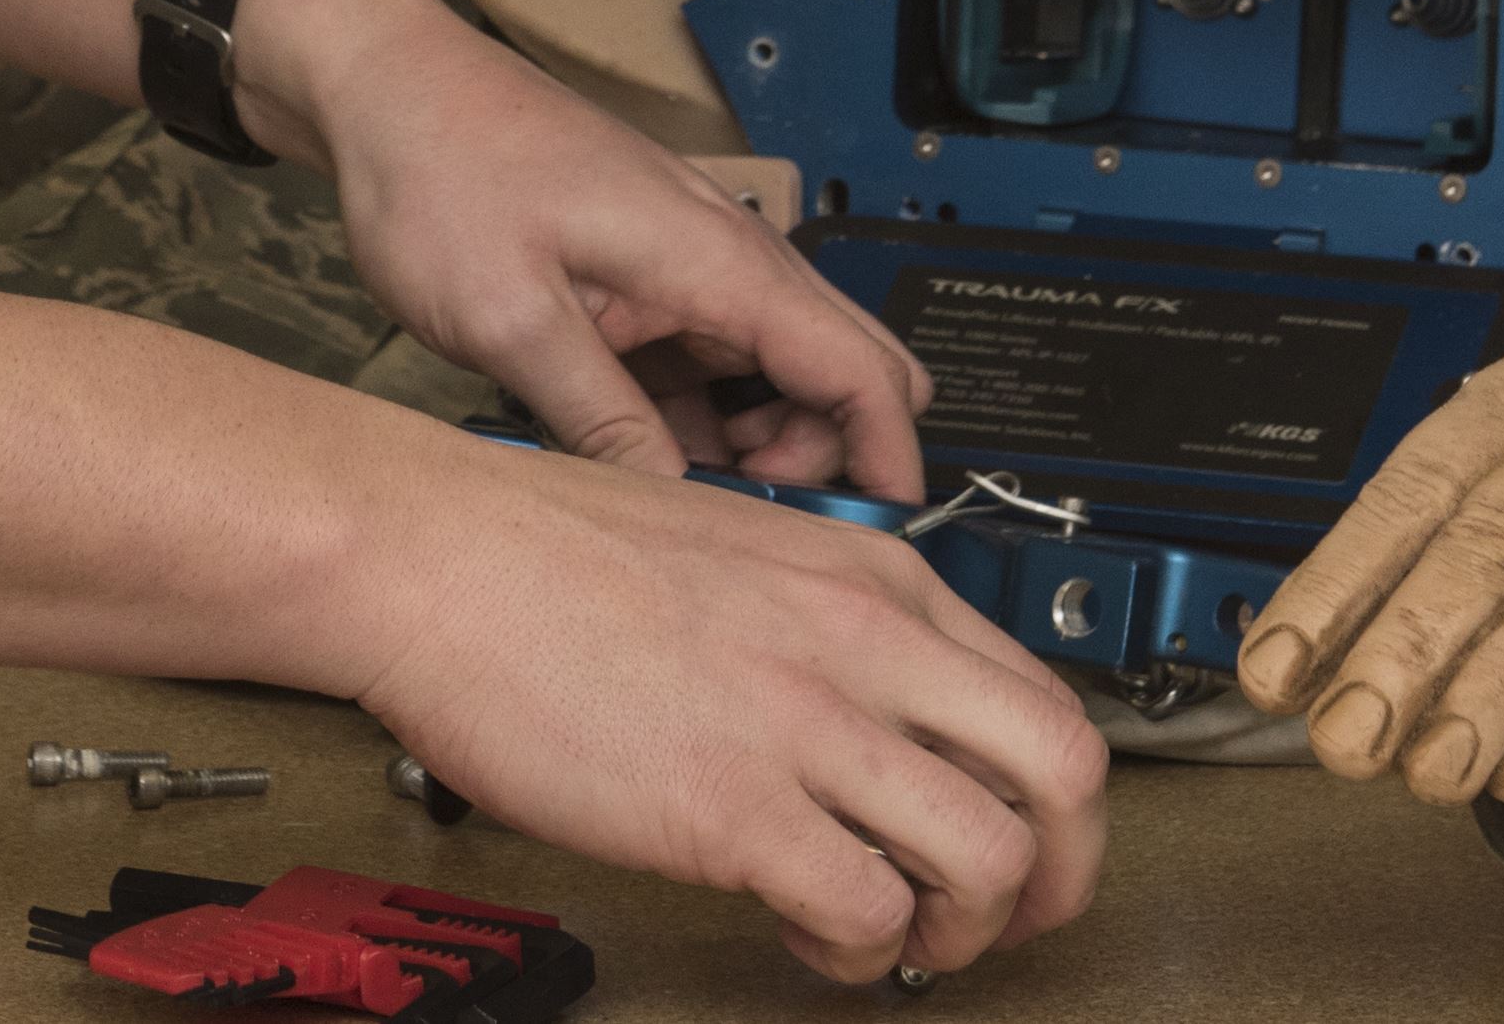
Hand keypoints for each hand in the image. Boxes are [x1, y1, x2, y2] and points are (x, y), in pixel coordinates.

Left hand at [264, 0, 932, 500]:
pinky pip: (707, 361)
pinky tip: (638, 455)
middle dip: (824, 454)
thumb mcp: (509, 319)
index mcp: (715, 258)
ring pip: (775, 371)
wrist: (387, 90)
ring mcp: (685, 266)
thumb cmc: (440, 170)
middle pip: (840, 369)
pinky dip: (701, 415)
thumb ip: (601, 420)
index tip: (883, 530)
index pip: (858, 366)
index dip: (888, 454)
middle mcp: (721, 256)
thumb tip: (676, 509)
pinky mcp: (644, 280)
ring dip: (756, 439)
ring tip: (677, 499)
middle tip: (745, 521)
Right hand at [359, 436, 1110, 982]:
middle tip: (1011, 915)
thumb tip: (858, 713)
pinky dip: (859, 954)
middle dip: (1064, 869)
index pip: (1038, 691)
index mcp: (870, 576)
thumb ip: (818, 624)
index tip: (1014, 836)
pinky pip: (868, 912)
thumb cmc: (545, 549)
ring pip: (993, 854)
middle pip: (1065, 770)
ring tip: (902, 942)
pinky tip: (809, 941)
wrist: (437, 554)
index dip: (1048, 794)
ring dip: (967, 930)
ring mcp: (807, 724)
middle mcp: (865, 641)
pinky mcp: (736, 807)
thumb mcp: (738, 548)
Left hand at [1232, 350, 1503, 806]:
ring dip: (1496, 692)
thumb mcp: (1502, 472)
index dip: (1339, 583)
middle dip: (1410, 646)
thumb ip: (1415, 561)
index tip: (1277, 668)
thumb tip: (1305, 667)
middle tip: (1349, 736)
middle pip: (1495, 540)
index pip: (1412, 489)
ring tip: (1432, 770)